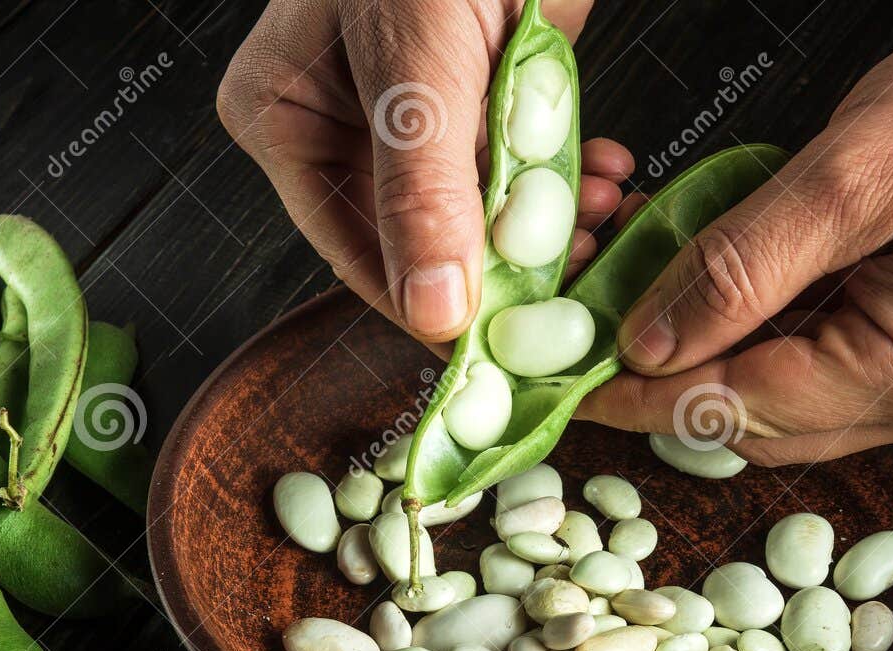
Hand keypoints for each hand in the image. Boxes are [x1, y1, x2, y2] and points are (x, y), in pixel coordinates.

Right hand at [218, 0, 633, 345]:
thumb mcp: (419, 59)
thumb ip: (421, 186)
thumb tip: (431, 314)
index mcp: (284, 119)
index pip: (356, 254)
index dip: (434, 307)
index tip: (506, 349)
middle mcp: (340, 129)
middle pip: (426, 244)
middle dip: (505, 263)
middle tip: (573, 274)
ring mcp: (418, 122)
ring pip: (484, 218)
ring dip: (550, 228)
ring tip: (600, 216)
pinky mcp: (485, 104)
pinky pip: (524, 176)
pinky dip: (569, 187)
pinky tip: (607, 178)